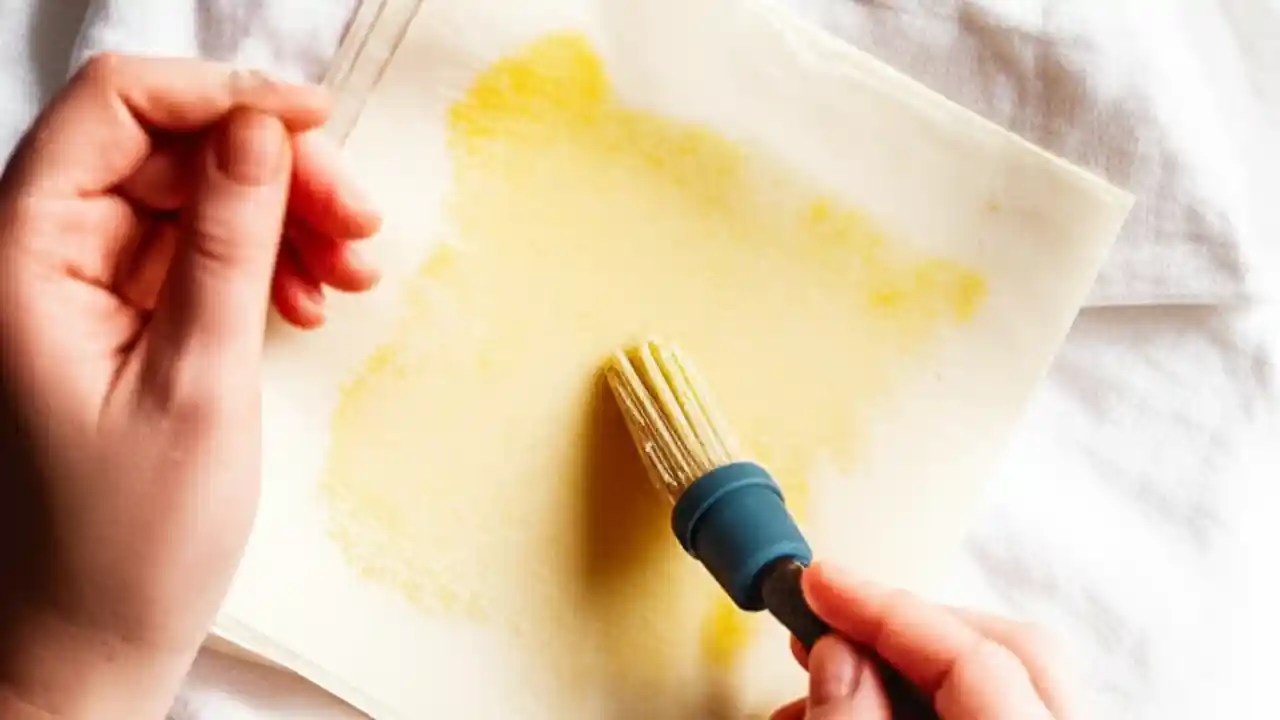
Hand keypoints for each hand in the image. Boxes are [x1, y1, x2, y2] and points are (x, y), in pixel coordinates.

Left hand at [0, 54, 379, 717]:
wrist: (95, 640)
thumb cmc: (127, 540)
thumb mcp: (198, 381)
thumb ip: (228, 244)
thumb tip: (261, 130)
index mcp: (23, 257)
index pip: (115, 106)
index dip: (220, 96)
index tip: (316, 123)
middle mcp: (43, 254)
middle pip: (168, 147)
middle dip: (273, 169)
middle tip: (358, 220)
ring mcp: (85, 285)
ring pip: (195, 197)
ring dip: (282, 218)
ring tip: (351, 271)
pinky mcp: (124, 317)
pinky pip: (201, 253)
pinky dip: (265, 263)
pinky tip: (310, 302)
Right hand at [771, 563, 1082, 719]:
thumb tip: (838, 656)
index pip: (976, 657)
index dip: (886, 610)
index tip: (817, 583)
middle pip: (1014, 650)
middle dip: (912, 626)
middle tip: (828, 622)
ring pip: (1014, 681)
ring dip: (914, 668)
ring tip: (827, 684)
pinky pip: (1008, 715)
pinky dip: (937, 706)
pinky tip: (870, 712)